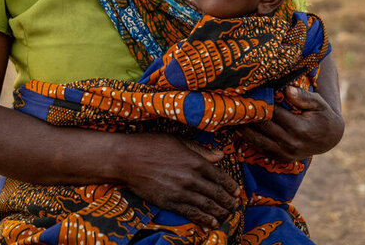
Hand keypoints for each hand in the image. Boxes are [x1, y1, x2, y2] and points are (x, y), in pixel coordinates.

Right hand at [118, 133, 240, 227]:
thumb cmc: (152, 145)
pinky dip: (203, 219)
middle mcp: (191, 178)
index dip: (231, 186)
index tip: (237, 192)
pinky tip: (211, 223)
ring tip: (227, 216)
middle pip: (216, 193)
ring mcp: (180, 192)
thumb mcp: (179, 141)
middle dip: (228, 201)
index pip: (219, 176)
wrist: (127, 158)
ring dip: (219, 212)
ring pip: (206, 205)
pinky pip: (190, 213)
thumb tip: (221, 155)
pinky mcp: (169, 203)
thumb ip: (201, 150)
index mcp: (195, 161)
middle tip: (236, 207)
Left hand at [238, 85, 344, 162]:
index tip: (246, 95)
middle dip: (248, 116)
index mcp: (299, 128)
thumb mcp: (318, 103)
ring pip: (258, 140)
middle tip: (233, 104)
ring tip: (230, 118)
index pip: (273, 114)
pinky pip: (261, 149)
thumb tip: (287, 89)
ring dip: (243, 129)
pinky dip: (249, 140)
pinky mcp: (281, 159)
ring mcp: (285, 153)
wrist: (330, 138)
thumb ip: (304, 97)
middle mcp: (290, 143)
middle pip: (262, 127)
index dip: (259, 104)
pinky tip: (239, 129)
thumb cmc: (322, 115)